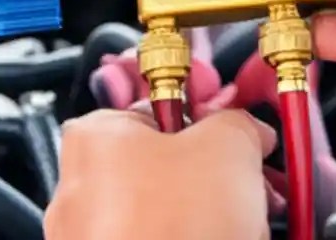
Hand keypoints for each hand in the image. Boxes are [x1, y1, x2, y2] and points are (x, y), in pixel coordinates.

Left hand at [44, 109, 276, 239]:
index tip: (242, 136)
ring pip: (169, 211)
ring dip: (214, 215)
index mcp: (97, 136)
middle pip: (169, 165)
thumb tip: (247, 128)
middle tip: (255, 187)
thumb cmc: (174, 229)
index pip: (162, 108)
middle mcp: (81, 187)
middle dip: (220, 176)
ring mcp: (91, 237)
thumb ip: (238, 121)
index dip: (213, 121)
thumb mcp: (229, 145)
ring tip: (246, 228)